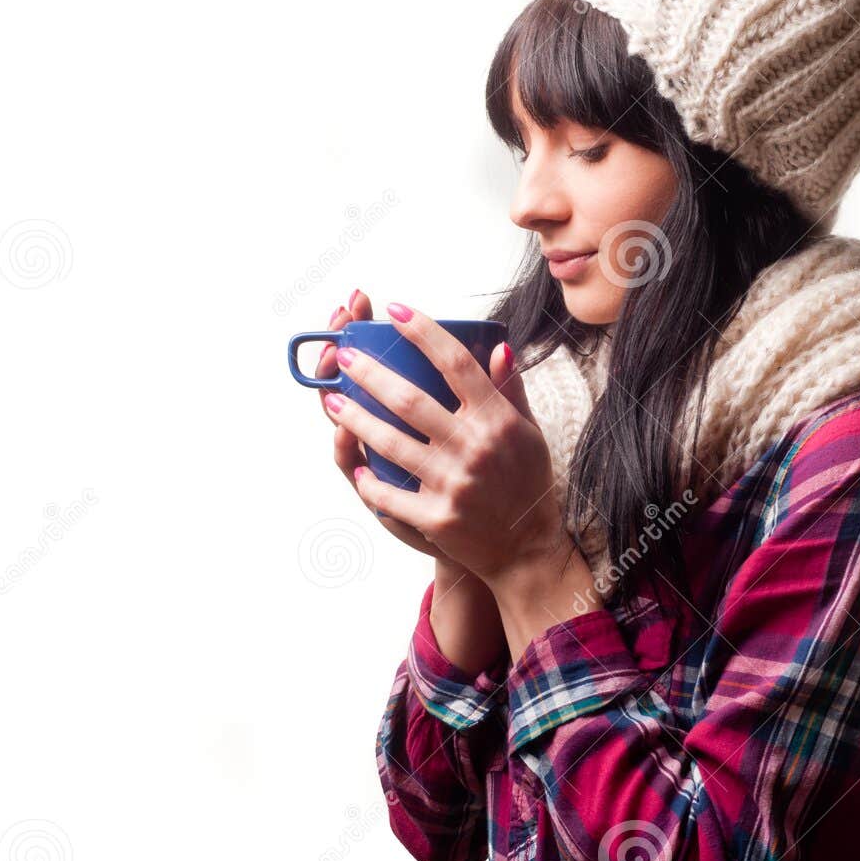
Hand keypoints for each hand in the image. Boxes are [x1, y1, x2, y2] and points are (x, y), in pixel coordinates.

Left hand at [322, 301, 568, 588]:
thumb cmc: (527, 483)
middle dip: (369, 373)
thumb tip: (499, 345)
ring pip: (389, 443)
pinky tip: (351, 459)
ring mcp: (452, 484)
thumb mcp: (528, 433)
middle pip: (410, 400)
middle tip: (343, 355)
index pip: (456, 363)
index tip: (396, 310)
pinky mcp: (436, 518)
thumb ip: (510, 390)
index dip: (424, 332)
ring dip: (353, 419)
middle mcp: (473, 448)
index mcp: (497, 420)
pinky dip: (367, 477)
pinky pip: (388, 494)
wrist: (528, 550)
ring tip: (330, 401)